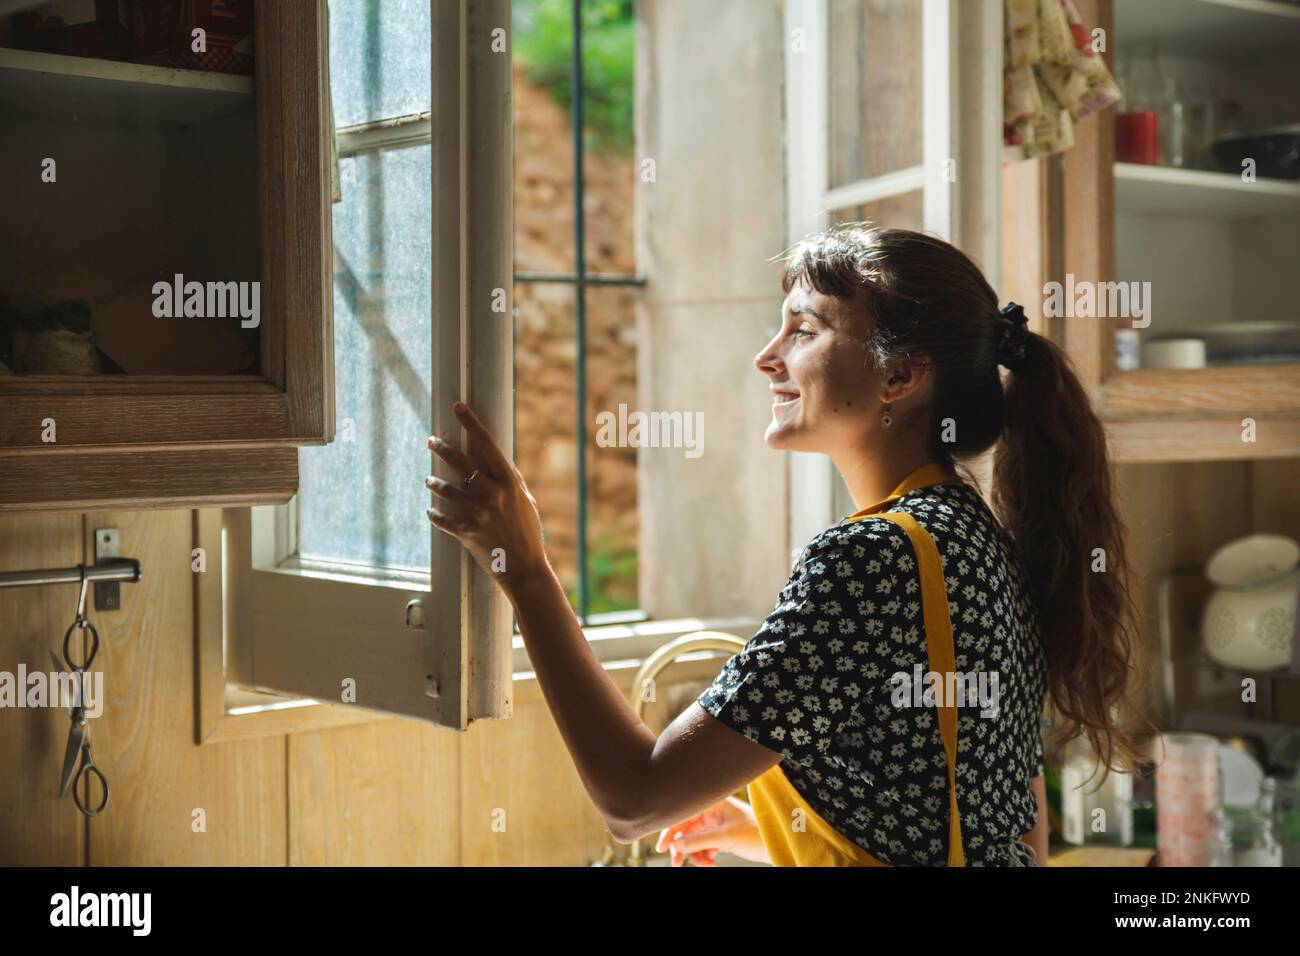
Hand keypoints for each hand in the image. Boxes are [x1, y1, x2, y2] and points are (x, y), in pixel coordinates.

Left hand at [426, 402, 548, 592]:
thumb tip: (501, 460)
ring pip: (445, 489)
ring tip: (429, 480)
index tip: (458, 407)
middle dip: (441, 447)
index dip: (471, 423)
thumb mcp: (525, 501)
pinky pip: (442, 519)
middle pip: (459, 462)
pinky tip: (431, 510)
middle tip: (431, 441)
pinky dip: (434, 514)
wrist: (525, 568)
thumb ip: (512, 480)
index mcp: (508, 482)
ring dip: (434, 483)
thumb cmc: (527, 533)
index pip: (487, 444)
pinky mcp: (466, 532)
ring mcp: (478, 513)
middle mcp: (492, 494)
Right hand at [654, 796, 769, 866]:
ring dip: (695, 855)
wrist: (777, 843)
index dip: (670, 830)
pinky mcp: (719, 836)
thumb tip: (675, 845)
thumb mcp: (725, 837)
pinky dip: (704, 856)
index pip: (683, 814)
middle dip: (682, 847)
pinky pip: (703, 847)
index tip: (662, 847)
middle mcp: (711, 811)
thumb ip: (698, 841)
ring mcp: (715, 824)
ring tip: (705, 865)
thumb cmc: (756, 833)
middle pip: (686, 829)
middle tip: (676, 863)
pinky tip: (711, 863)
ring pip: (693, 841)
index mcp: (711, 802)